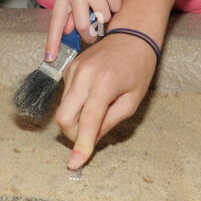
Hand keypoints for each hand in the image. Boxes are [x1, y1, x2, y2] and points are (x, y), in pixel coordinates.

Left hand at [47, 0, 121, 59]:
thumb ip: (67, 9)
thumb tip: (66, 31)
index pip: (56, 22)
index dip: (52, 41)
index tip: (49, 58)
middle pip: (82, 26)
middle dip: (89, 35)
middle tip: (93, 34)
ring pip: (103, 18)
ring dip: (105, 15)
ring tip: (102, 2)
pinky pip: (116, 7)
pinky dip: (115, 4)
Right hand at [56, 33, 157, 169]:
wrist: (131, 35)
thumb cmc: (138, 68)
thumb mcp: (132, 101)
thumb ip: (109, 122)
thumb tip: (90, 140)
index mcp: (104, 84)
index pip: (87, 121)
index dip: (81, 146)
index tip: (74, 164)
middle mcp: (84, 75)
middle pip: (63, 117)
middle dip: (73, 134)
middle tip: (90, 136)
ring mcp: (73, 69)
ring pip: (63, 108)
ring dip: (75, 119)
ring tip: (98, 110)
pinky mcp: (69, 68)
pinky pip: (66, 96)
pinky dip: (76, 105)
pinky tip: (93, 96)